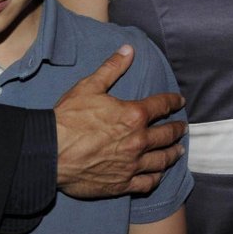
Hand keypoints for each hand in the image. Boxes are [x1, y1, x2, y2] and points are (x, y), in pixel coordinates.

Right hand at [54, 44, 186, 198]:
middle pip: (167, 135)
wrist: (50, 152)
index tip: (179, 101)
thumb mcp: (89, 86)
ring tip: (178, 150)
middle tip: (182, 128)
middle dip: (177, 130)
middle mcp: (138, 141)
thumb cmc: (69, 118)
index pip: (162, 105)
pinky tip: (158, 174)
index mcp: (133, 115)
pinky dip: (157, 177)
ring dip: (173, 153)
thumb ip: (112, 67)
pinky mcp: (122, 184)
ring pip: (162, 160)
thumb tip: (129, 49)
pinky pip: (148, 183)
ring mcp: (132, 165)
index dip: (173, 101)